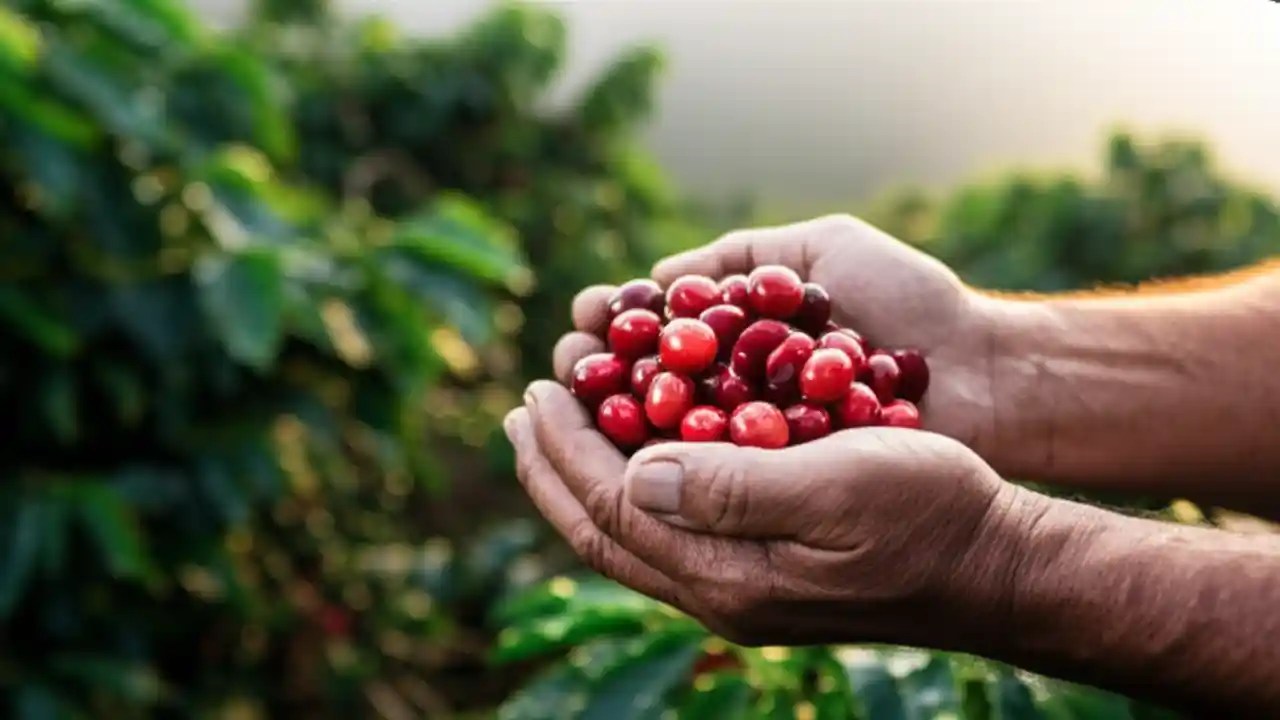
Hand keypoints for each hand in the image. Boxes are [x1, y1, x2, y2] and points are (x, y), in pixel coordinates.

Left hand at [504, 380, 1034, 649]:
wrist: (995, 566)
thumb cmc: (933, 512)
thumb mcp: (841, 485)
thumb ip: (735, 487)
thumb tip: (637, 472)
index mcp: (729, 575)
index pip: (614, 506)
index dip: (567, 446)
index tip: (537, 389)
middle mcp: (721, 593)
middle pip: (604, 531)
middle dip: (553, 467)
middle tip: (522, 408)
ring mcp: (740, 590)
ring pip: (630, 537)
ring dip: (582, 480)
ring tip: (554, 431)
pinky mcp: (761, 576)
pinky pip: (668, 534)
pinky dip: (630, 491)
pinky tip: (633, 460)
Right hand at [554, 214, 1000, 460]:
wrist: (988, 370)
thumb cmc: (911, 303)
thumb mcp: (823, 251)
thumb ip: (742, 256)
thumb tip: (653, 282)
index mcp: (739, 342)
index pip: (652, 340)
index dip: (609, 334)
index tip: (581, 323)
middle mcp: (737, 398)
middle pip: (644, 396)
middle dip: (594, 385)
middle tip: (563, 373)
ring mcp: (758, 449)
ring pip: (664, 446)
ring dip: (614, 431)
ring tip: (576, 409)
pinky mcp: (784, 488)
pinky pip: (714, 483)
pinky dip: (670, 471)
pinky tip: (633, 461)